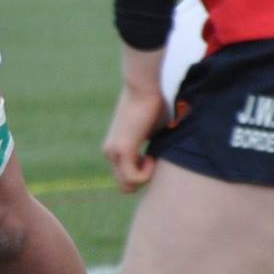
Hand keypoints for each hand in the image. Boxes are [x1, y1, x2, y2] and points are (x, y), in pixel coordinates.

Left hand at [103, 44, 166, 192]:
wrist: (145, 87)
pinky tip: (151, 156)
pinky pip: (133, 179)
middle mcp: (110, 153)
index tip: (155, 158)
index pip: (126, 178)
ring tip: (153, 156)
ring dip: (146, 177)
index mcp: (115, 149)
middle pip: (125, 186)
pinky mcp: (121, 150)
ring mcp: (112, 152)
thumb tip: (163, 162)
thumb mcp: (152, 133)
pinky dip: (146, 174)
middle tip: (155, 160)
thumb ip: (152, 149)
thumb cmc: (154, 105)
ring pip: (127, 186)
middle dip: (144, 179)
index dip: (144, 175)